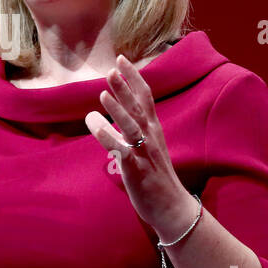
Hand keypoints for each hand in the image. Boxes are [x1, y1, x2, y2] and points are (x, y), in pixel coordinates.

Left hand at [84, 54, 194, 235]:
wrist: (172, 208)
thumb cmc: (155, 177)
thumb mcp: (142, 148)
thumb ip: (121, 131)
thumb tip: (95, 116)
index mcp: (154, 130)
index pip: (146, 97)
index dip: (134, 77)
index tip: (122, 59)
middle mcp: (151, 138)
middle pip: (138, 107)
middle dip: (125, 87)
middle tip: (112, 68)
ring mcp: (145, 153)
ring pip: (131, 127)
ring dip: (118, 109)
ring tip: (103, 93)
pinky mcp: (137, 169)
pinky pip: (122, 151)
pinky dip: (109, 137)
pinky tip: (95, 126)